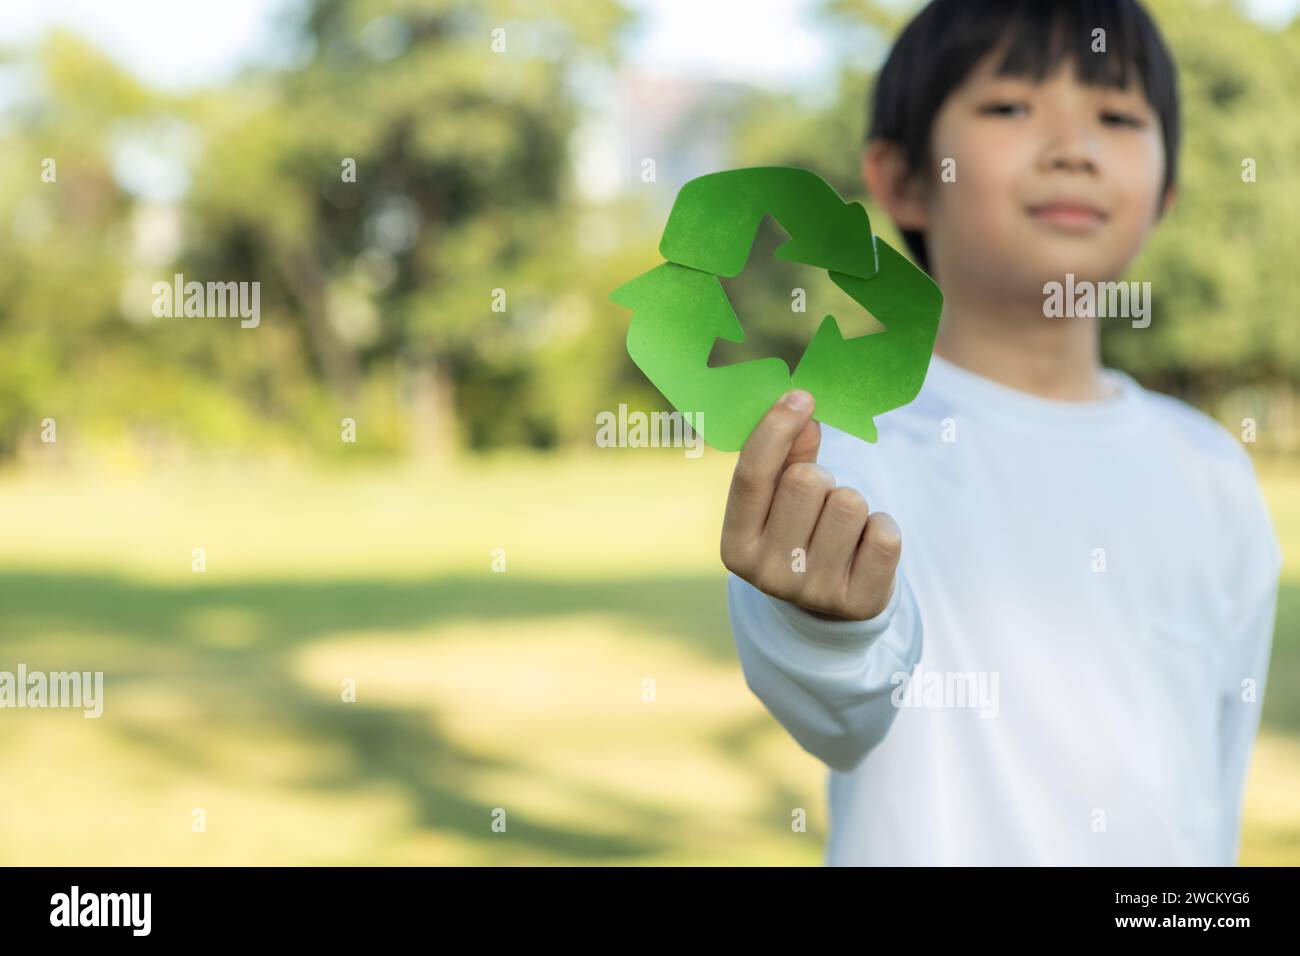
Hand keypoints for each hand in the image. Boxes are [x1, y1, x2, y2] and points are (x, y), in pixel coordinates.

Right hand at [720, 389, 900, 621]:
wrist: (828, 609)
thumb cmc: (798, 535)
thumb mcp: (777, 502)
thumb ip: (784, 457)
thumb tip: (802, 410)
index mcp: (735, 547)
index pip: (751, 476)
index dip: (776, 429)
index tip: (802, 396)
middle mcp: (767, 575)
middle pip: (806, 482)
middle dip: (822, 476)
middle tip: (821, 498)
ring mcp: (813, 593)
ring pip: (850, 504)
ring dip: (853, 503)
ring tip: (843, 527)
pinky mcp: (859, 603)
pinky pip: (885, 534)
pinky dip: (882, 527)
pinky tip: (865, 547)